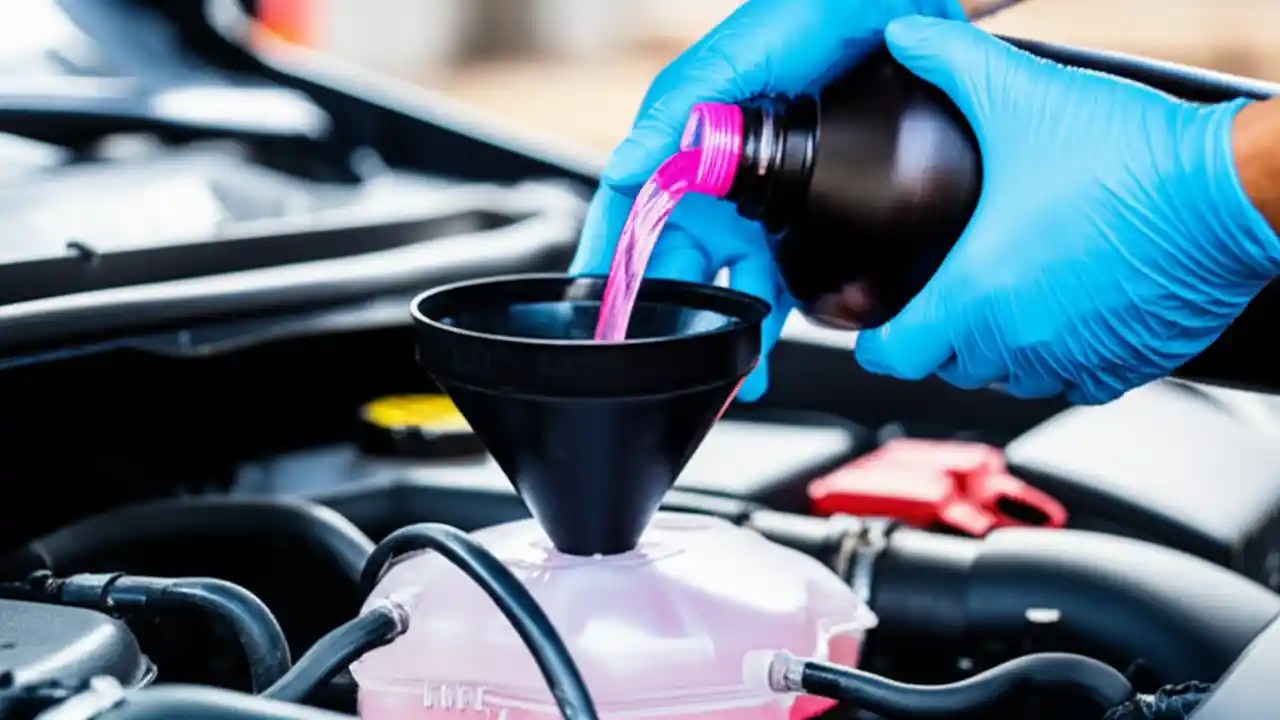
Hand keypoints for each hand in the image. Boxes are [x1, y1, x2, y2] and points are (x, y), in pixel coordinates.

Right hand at [571, 0, 965, 400]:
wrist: (882, 12)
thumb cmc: (795, 18)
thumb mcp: (723, 65)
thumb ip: (672, 113)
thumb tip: (623, 166)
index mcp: (681, 154)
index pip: (629, 223)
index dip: (608, 270)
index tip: (593, 317)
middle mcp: (715, 189)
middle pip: (676, 270)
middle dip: (667, 321)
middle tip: (663, 366)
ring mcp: (760, 210)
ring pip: (729, 288)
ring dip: (726, 335)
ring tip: (729, 375)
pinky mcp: (806, 220)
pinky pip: (783, 281)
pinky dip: (774, 319)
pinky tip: (771, 344)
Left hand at [854, 17, 1279, 403]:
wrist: (1228, 193)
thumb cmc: (1130, 158)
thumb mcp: (1021, 98)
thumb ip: (952, 65)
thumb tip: (906, 37)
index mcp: (976, 292)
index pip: (898, 352)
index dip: (877, 342)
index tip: (874, 330)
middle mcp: (1018, 340)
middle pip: (951, 364)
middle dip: (939, 335)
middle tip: (945, 295)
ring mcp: (1071, 359)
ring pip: (1010, 378)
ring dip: (998, 350)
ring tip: (1005, 302)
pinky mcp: (1122, 366)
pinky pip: (1073, 384)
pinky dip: (1060, 361)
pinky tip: (1065, 318)